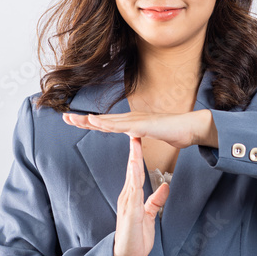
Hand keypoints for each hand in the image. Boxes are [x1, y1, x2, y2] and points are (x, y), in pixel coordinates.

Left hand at [62, 109, 215, 149]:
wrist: (192, 128)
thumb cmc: (175, 132)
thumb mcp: (152, 136)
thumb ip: (141, 137)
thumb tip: (135, 137)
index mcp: (131, 123)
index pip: (106, 124)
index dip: (90, 122)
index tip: (74, 121)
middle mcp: (131, 119)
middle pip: (103, 120)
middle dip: (83, 119)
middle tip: (64, 118)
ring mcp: (137, 120)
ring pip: (109, 121)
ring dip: (90, 120)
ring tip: (74, 119)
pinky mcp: (143, 124)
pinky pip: (122, 125)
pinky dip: (107, 123)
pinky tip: (95, 122)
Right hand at [112, 135, 168, 255]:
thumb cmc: (136, 237)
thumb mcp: (150, 216)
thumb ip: (156, 201)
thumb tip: (165, 187)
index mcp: (131, 196)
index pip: (134, 171)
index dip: (136, 155)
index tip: (138, 139)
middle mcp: (127, 197)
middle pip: (131, 170)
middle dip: (133, 151)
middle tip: (134, 132)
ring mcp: (127, 205)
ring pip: (131, 178)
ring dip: (133, 161)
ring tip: (135, 145)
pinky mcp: (130, 213)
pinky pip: (133, 194)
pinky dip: (134, 180)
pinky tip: (136, 170)